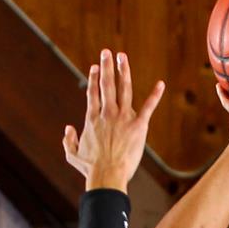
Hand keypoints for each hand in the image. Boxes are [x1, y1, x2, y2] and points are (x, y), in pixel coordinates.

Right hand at [64, 50, 164, 191]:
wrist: (107, 175)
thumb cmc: (90, 168)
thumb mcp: (72, 154)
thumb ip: (68, 140)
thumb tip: (68, 129)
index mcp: (92, 119)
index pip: (93, 93)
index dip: (95, 78)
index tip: (96, 67)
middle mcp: (107, 114)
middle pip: (107, 85)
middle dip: (107, 66)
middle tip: (107, 52)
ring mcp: (123, 119)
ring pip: (124, 89)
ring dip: (123, 72)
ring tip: (122, 57)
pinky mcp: (138, 126)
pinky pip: (148, 108)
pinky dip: (155, 95)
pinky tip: (160, 84)